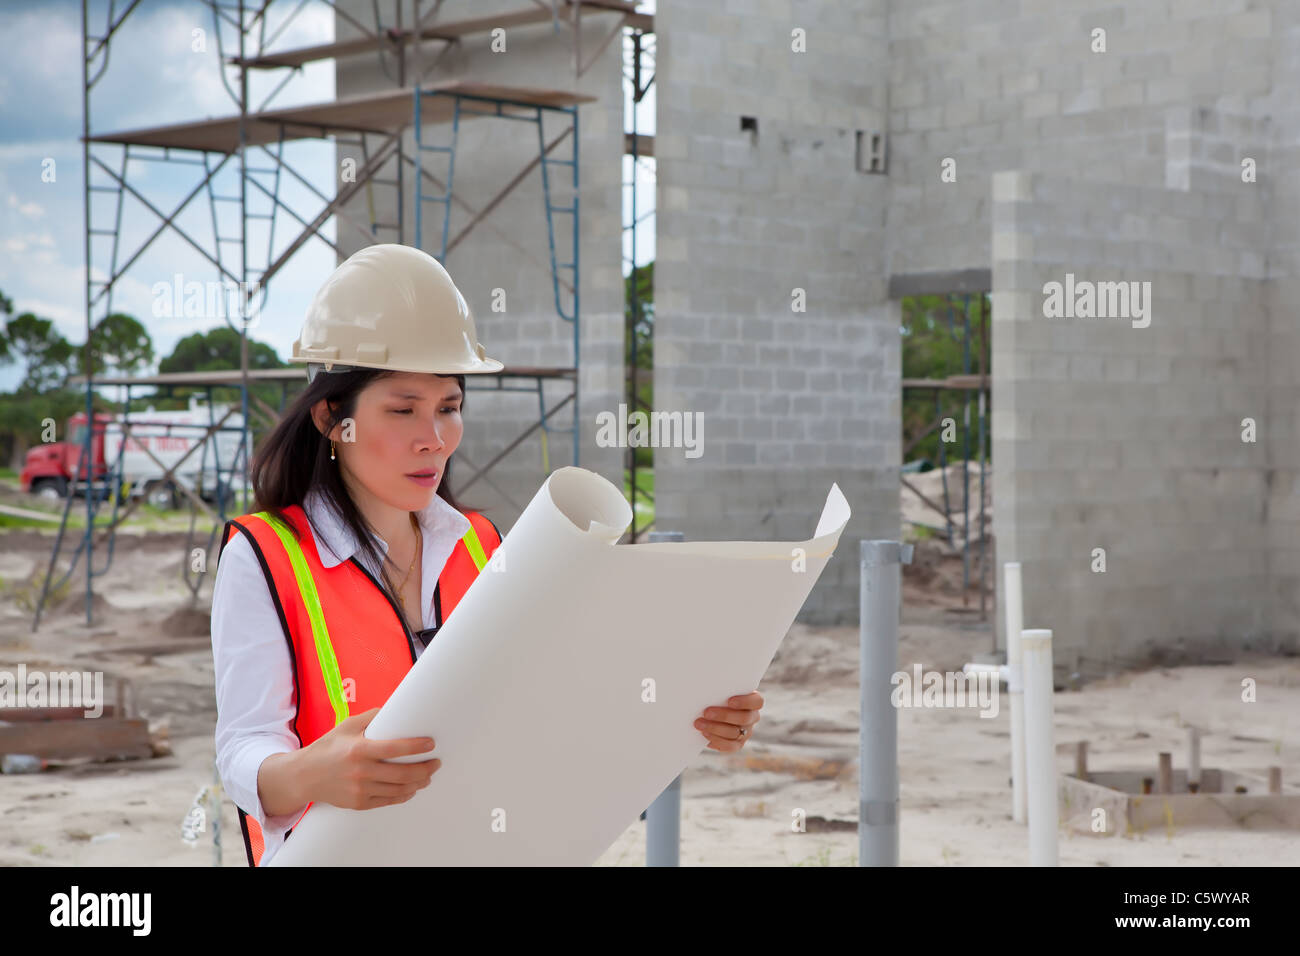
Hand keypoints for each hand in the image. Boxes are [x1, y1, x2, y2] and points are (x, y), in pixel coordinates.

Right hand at [300, 707, 441, 810]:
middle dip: (425, 768)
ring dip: (418, 783)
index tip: (431, 744)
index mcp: (359, 749)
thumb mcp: (347, 726)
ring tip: (428, 776)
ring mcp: (359, 790)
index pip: (395, 748)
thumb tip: (397, 708)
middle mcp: (360, 771)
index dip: (416, 746)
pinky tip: (412, 788)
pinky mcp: (359, 803)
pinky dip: (403, 795)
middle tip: (436, 762)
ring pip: (398, 789)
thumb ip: (373, 717)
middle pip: (402, 773)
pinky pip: (388, 801)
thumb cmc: (328, 747)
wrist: (304, 776)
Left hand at [694, 691, 762, 752]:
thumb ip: (719, 688)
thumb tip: (706, 685)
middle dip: (724, 716)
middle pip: (744, 718)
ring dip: (715, 728)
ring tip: (699, 723)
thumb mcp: (720, 689)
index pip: (757, 701)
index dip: (745, 702)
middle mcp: (752, 717)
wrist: (709, 711)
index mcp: (753, 701)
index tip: (730, 701)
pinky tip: (704, 734)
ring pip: (735, 733)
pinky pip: (730, 746)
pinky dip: (716, 740)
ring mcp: (746, 732)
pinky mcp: (737, 744)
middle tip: (706, 712)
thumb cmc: (716, 695)